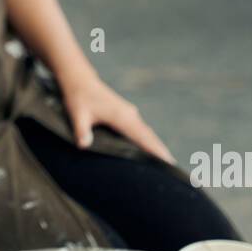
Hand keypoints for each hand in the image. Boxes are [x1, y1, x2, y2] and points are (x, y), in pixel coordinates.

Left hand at [60, 75, 174, 164]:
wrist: (81, 81)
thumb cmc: (79, 98)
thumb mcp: (77, 114)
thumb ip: (81, 130)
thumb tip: (83, 145)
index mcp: (121, 116)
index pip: (142, 136)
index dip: (155, 149)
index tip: (168, 161)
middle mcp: (129, 115)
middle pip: (149, 136)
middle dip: (161, 151)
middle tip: (174, 169)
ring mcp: (129, 114)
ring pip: (146, 133)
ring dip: (156, 146)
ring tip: (166, 164)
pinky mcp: (127, 114)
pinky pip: (141, 130)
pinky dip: (148, 140)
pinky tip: (150, 151)